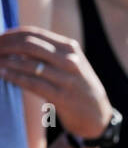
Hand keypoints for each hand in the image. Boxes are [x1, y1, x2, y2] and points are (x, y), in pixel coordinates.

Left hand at [0, 27, 112, 141]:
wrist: (97, 114)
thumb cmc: (77, 86)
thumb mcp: (70, 62)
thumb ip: (50, 51)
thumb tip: (16, 42)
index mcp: (70, 48)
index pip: (35, 33)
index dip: (11, 34)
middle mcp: (70, 60)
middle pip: (29, 45)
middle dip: (5, 46)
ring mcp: (67, 79)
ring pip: (28, 64)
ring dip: (5, 62)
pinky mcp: (61, 96)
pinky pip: (32, 83)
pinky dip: (14, 77)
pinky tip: (2, 74)